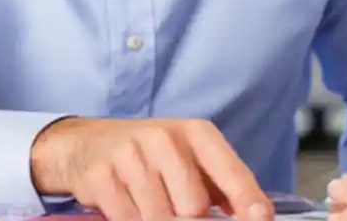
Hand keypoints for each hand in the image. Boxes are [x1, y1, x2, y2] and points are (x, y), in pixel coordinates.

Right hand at [30, 116, 271, 220]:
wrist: (86, 143)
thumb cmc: (151, 155)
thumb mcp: (190, 157)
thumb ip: (222, 185)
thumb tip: (255, 215)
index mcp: (196, 133)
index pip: (230, 171)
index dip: (247, 199)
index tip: (259, 218)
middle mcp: (165, 138)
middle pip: (193, 205)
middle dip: (188, 218)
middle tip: (174, 206)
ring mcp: (130, 155)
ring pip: (159, 217)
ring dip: (156, 220)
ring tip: (148, 204)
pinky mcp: (101, 176)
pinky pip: (128, 220)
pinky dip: (130, 220)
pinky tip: (127, 205)